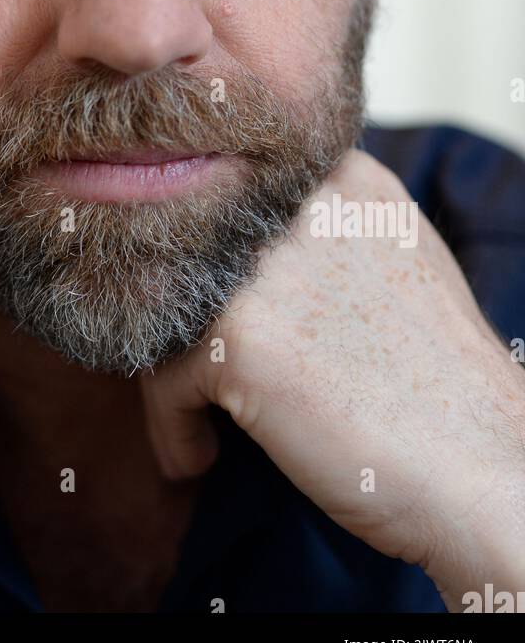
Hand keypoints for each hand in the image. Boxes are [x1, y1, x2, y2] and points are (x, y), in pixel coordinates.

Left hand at [139, 149, 524, 609]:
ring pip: (161, 306)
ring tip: (198, 424)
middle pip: (181, 246)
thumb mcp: (391, 258)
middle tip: (188, 376)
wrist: (482, 468)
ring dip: (170, 372)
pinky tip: (200, 458)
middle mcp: (297, 201)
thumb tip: (224, 236)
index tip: (209, 320)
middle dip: (177, 317)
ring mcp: (263, 262)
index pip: (221, 193)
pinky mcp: (238, 331)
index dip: (203, 263)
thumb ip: (318, 229)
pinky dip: (172, 427)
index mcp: (338, 174)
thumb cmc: (437, 382)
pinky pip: (162, 377)